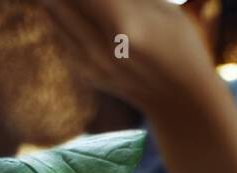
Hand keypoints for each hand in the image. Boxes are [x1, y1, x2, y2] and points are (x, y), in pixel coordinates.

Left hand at [38, 0, 216, 115]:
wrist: (177, 98)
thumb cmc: (180, 42)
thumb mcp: (161, 8)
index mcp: (125, 27)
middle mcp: (101, 48)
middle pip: (62, 1)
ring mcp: (88, 63)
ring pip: (56, 14)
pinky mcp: (83, 71)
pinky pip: (61, 32)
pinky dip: (58, 10)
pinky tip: (57, 0)